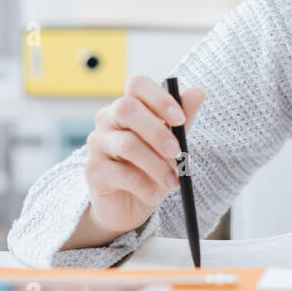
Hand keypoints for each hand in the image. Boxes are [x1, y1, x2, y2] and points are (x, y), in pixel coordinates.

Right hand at [81, 76, 204, 237]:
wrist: (129, 205)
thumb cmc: (151, 167)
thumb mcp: (172, 142)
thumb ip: (183, 118)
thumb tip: (199, 92)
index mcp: (128, 106)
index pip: (137, 85)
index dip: (159, 98)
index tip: (180, 120)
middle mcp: (107, 119)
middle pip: (126, 108)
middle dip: (157, 131)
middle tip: (178, 152)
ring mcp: (97, 144)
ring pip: (127, 144)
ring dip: (156, 165)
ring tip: (173, 181)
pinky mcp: (93, 170)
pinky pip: (121, 173)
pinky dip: (144, 186)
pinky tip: (154, 195)